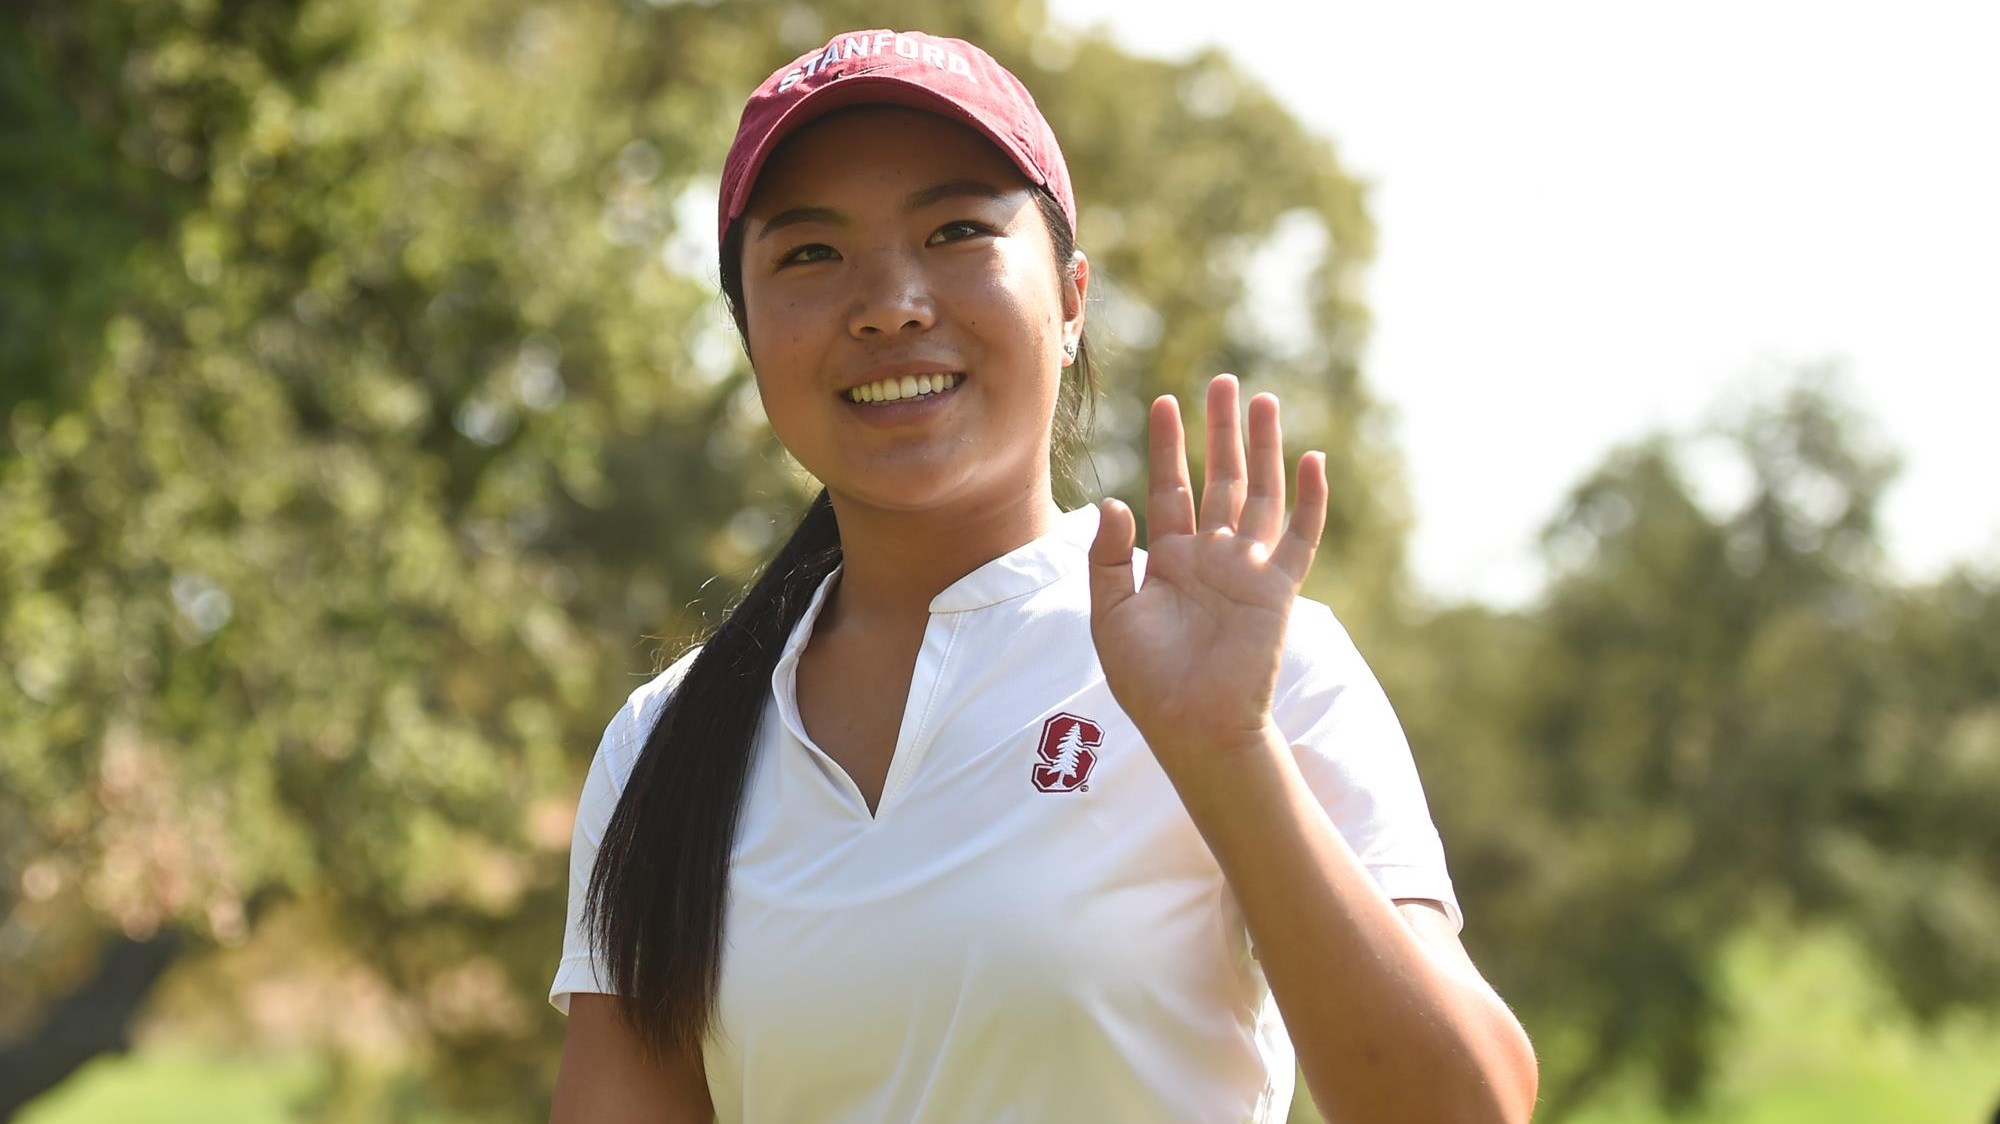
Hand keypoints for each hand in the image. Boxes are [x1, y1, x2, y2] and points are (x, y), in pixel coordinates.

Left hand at [1086, 374, 1328, 766]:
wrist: (1192, 726)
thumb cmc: (1147, 681)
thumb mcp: (1110, 616)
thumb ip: (1107, 559)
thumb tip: (1114, 503)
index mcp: (1171, 559)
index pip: (1170, 488)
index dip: (1169, 447)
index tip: (1165, 402)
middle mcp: (1212, 556)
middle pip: (1221, 479)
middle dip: (1220, 432)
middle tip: (1222, 383)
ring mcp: (1248, 569)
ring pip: (1260, 494)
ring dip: (1264, 449)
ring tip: (1264, 400)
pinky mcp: (1277, 589)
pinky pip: (1299, 536)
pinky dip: (1310, 500)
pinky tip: (1313, 460)